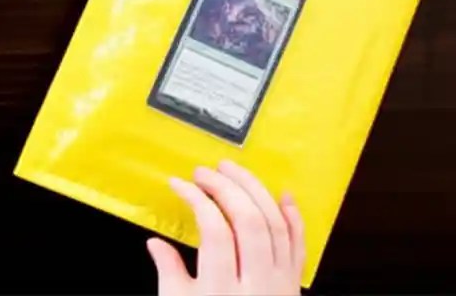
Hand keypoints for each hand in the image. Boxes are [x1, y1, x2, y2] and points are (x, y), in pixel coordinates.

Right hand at [147, 161, 305, 295]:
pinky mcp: (293, 285)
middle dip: (226, 187)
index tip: (180, 185)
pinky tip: (282, 196)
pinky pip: (299, 244)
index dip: (197, 200)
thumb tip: (156, 244)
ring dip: (256, 191)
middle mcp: (256, 283)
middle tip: (205, 172)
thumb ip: (169, 273)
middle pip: (249, 221)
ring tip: (234, 171)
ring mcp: (279, 283)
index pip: (214, 231)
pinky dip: (293, 217)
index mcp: (222, 289)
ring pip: (276, 225)